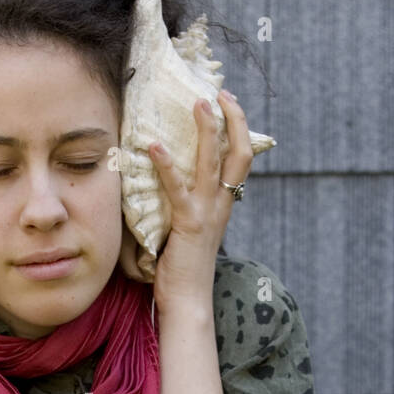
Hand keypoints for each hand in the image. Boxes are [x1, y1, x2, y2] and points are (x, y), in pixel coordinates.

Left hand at [144, 91, 253, 311]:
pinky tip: (154, 147)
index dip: (237, 129)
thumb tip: (167, 180)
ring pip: (214, 163)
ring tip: (198, 103)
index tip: (227, 103)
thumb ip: (186, 204)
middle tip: (219, 93)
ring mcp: (206, 213)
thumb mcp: (189, 229)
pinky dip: (167, 166)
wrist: (188, 301)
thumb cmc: (182, 268)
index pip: (239, 159)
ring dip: (208, 130)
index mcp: (223, 204)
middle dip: (233, 119)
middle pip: (238, 153)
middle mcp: (221, 205)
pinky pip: (178, 189)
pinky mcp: (188, 223)